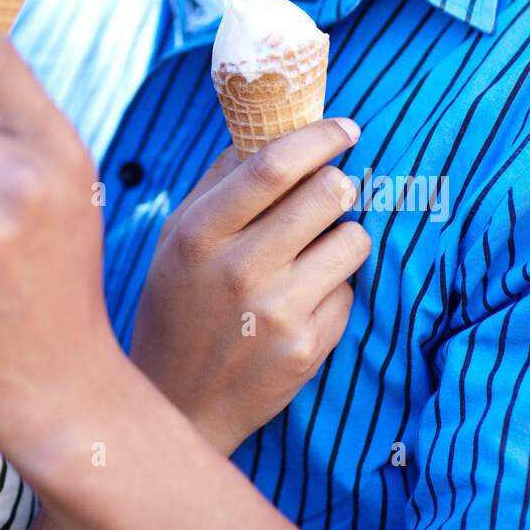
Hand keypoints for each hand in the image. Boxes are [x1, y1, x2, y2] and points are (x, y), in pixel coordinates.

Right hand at [129, 118, 369, 456]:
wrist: (180, 401)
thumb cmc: (179, 305)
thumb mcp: (177, 238)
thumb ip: (220, 183)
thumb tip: (269, 128)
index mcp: (199, 233)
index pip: (273, 165)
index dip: (319, 137)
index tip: (345, 127)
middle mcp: (238, 269)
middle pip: (326, 194)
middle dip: (339, 183)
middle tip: (333, 189)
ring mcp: (276, 312)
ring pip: (352, 240)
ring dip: (342, 236)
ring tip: (312, 253)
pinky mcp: (306, 349)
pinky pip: (349, 291)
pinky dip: (334, 288)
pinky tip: (301, 304)